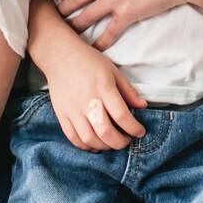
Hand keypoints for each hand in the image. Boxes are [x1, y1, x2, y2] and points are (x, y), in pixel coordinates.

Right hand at [35, 33, 147, 151]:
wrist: (60, 56)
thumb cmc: (89, 62)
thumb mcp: (113, 71)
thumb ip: (128, 90)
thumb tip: (143, 106)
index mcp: (104, 89)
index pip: (122, 116)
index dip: (134, 128)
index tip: (140, 132)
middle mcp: (88, 101)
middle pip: (105, 132)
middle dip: (120, 143)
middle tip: (127, 141)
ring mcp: (73, 110)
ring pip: (89, 139)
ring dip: (104, 146)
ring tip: (111, 142)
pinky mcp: (62, 114)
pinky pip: (73, 137)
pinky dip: (85, 146)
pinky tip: (94, 143)